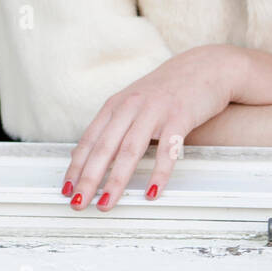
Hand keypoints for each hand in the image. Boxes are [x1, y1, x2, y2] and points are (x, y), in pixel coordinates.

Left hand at [61, 45, 245, 211]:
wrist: (205, 67)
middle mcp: (131, 106)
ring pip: (130, 150)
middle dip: (88, 179)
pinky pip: (167, 150)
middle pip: (104, 148)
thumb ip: (114, 126)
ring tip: (107, 203)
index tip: (66, 189)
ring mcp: (155, 111)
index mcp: (116, 105)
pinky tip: (153, 192)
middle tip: (78, 203)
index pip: (89, 140)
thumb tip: (88, 155)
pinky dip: (159, 173)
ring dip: (116, 181)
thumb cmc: (168, 90)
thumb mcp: (134, 102)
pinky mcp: (180, 117)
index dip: (76, 167)